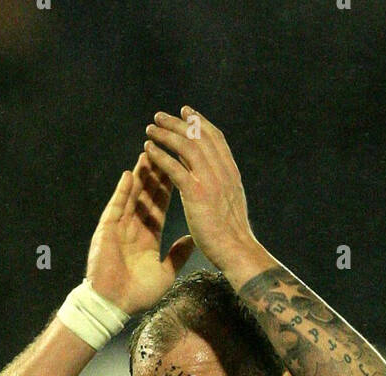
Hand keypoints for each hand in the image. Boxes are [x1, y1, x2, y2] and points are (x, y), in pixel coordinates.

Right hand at [85, 152, 194, 314]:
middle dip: (157, 173)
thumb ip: (178, 255)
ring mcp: (120, 226)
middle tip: (167, 152)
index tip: (180, 169)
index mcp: (148, 237)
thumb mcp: (165, 273)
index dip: (170, 188)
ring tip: (150, 153)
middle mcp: (134, 227)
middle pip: (147, 194)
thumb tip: (192, 239)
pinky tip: (132, 173)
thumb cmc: (137, 294)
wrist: (114, 305)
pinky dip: (124, 190)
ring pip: (133, 195)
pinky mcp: (107, 229)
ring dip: (142, 175)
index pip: (161, 206)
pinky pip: (117, 205)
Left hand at [144, 108, 264, 276]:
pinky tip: (148, 149)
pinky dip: (161, 156)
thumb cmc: (233, 236)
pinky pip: (175, 167)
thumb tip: (216, 180)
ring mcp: (210, 181)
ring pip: (186, 147)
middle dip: (179, 122)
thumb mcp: (232, 203)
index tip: (187, 113)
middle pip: (199, 137)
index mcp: (231, 173)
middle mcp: (222, 172)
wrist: (237, 251)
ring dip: (166, 134)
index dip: (200, 123)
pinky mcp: (197, 193)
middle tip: (160, 116)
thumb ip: (223, 187)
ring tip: (150, 129)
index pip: (215, 138)